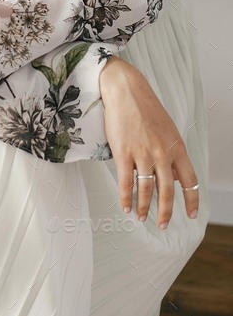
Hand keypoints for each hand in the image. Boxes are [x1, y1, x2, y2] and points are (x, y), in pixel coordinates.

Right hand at [99, 55, 198, 229]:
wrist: (126, 90)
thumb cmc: (146, 108)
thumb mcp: (168, 129)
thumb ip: (171, 152)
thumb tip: (172, 175)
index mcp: (177, 147)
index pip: (190, 181)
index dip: (191, 200)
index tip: (190, 215)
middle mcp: (163, 153)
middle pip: (167, 191)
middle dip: (165, 212)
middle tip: (162, 225)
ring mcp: (143, 154)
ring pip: (146, 190)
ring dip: (144, 207)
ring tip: (141, 217)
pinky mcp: (124, 152)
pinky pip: (126, 182)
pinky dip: (126, 198)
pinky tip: (126, 207)